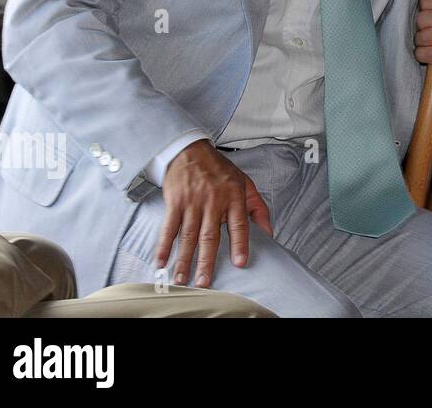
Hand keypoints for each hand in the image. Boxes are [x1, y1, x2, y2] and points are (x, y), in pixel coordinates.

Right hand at [154, 140, 271, 287]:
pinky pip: (168, 227)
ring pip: (188, 235)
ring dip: (184, 259)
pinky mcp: (175, 202)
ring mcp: (192, 202)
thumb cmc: (220, 170)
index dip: (240, 244)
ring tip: (182, 278)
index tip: (240, 263)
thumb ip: (258, 208)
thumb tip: (269, 232)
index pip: (238, 224)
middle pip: (209, 235)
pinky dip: (163, 245)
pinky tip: (161, 260)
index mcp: (233, 197)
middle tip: (204, 281)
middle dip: (206, 260)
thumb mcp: (246, 184)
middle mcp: (213, 201)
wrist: (191, 150)